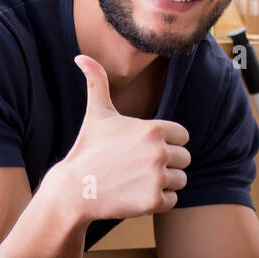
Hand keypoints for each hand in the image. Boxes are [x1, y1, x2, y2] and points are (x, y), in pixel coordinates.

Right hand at [56, 55, 191, 221]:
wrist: (74, 189)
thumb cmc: (88, 148)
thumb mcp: (96, 113)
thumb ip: (97, 81)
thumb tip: (81, 56)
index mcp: (153, 129)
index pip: (182, 136)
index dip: (166, 142)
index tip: (142, 147)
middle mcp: (159, 152)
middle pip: (184, 159)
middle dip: (166, 163)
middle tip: (137, 166)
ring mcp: (157, 177)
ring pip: (180, 180)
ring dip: (163, 182)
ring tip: (136, 180)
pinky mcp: (153, 201)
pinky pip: (172, 200)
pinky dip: (157, 201)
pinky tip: (135, 195)